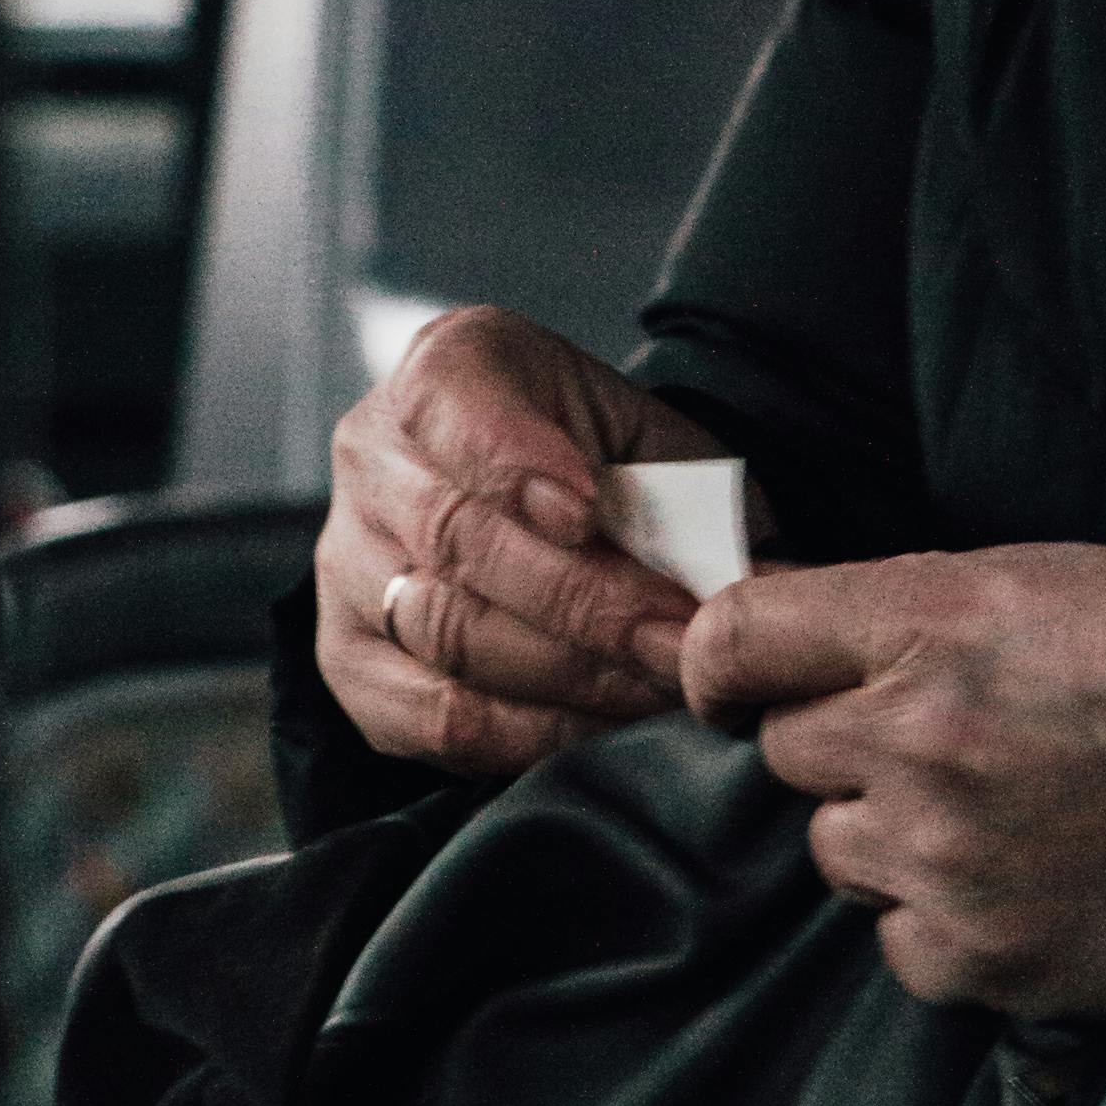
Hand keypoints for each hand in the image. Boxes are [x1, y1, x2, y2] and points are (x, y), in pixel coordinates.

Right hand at [317, 307, 713, 782]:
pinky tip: (597, 727)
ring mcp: (345, 563)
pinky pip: (426, 716)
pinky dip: (520, 734)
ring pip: (445, 634)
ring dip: (567, 676)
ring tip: (659, 688)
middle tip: (678, 642)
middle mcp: (373, 459)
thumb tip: (760, 581)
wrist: (521, 496)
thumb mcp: (642, 437)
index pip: (462, 416)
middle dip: (584, 602)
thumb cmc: (592, 459)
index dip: (520, 466)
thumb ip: (686, 491)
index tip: (591, 512)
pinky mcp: (346, 658)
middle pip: (460, 540)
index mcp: (445, 372)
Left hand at [684, 542, 1105, 1018]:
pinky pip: (898, 945)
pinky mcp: (985, 958)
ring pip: (839, 852)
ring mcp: (945, 860)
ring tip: (1007, 816)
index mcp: (928, 622)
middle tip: (954, 744)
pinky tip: (1024, 884)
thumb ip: (905, 604)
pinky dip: (945, 924)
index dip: (725, 663)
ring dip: (895, 838)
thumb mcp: (1038, 575)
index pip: (735, 640)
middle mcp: (915, 741)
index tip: (743, 683)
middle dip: (850, 747)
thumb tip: (791, 636)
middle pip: (788, 755)